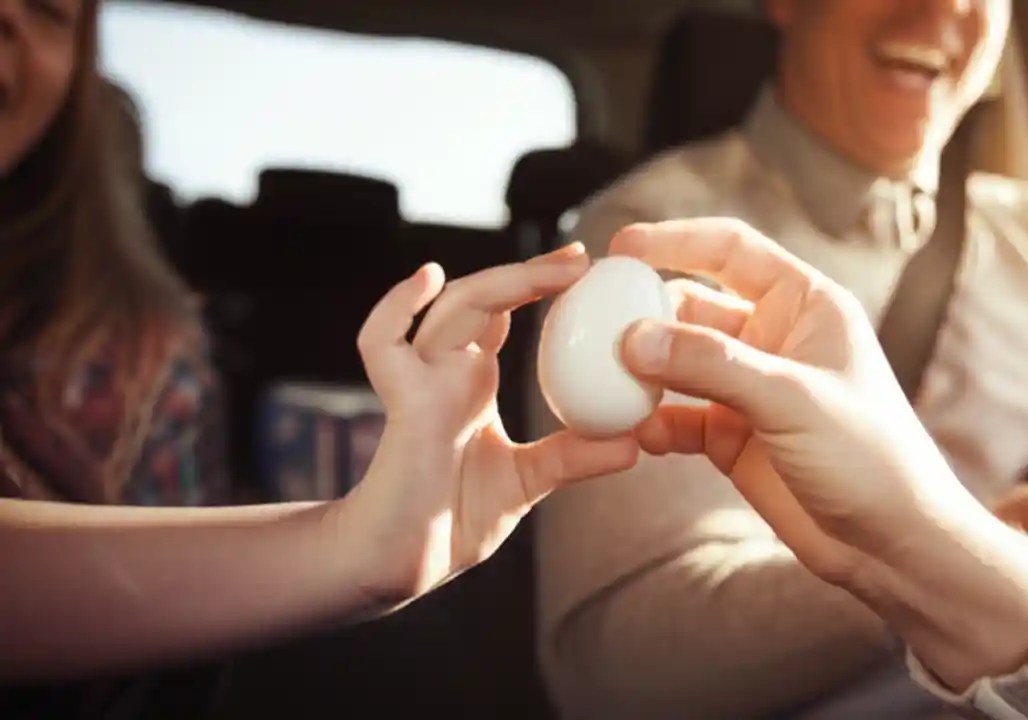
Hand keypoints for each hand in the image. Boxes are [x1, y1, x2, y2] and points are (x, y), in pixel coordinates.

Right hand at [332, 244, 639, 604]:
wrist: (400, 563)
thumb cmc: (452, 519)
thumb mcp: (529, 480)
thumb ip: (573, 457)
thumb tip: (636, 444)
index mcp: (472, 381)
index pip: (502, 312)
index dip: (538, 284)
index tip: (587, 270)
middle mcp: (446, 371)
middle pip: (483, 298)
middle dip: (529, 273)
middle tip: (581, 259)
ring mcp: (422, 382)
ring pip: (454, 311)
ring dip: (503, 283)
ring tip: (555, 269)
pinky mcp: (403, 405)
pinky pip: (383, 345)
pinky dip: (393, 309)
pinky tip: (425, 280)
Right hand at [613, 219, 1027, 687]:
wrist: (891, 545)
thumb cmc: (871, 457)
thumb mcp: (792, 399)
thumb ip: (712, 364)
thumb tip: (634, 338)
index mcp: (804, 304)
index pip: (729, 250)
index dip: (673, 240)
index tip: (617, 249)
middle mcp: (772, 338)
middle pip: (689, 305)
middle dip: (641, 313)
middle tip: (590, 327)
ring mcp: (747, 389)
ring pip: (675, 364)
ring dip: (639, 372)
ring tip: (600, 384)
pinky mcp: (730, 437)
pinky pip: (675, 418)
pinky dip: (650, 423)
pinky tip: (631, 435)